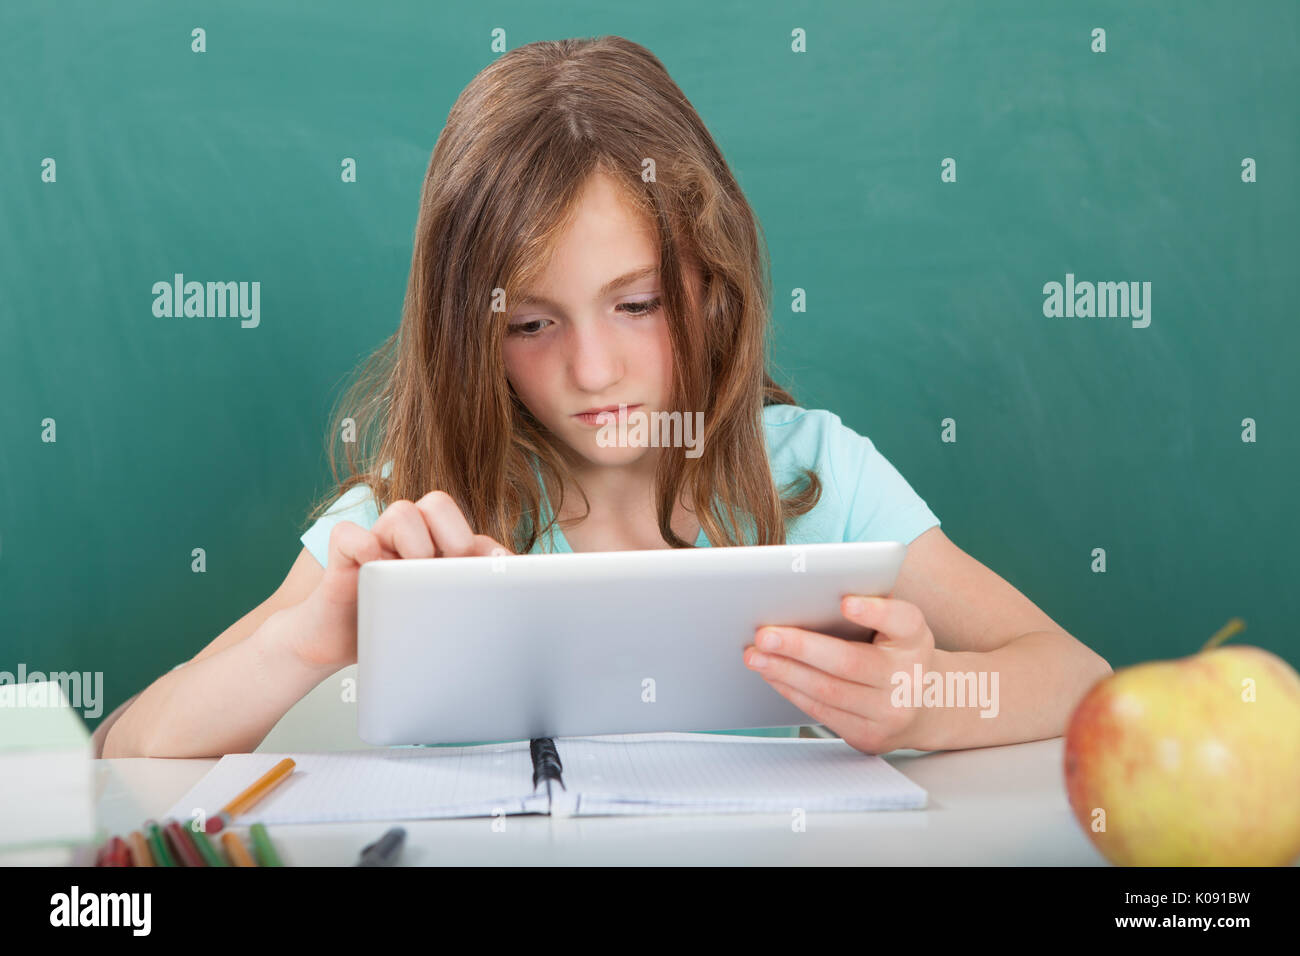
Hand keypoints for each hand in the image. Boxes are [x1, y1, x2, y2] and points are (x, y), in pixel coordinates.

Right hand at [297, 491, 513, 669]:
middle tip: (454, 571)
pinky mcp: (341, 556)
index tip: (503, 576)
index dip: (491, 553)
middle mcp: (409, 538)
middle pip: (438, 503)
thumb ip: (472, 597)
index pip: (473, 534)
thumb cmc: (394, 627)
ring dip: (414, 544)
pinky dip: (363, 548)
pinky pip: (349, 534)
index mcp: (438, 550)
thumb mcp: (440, 614)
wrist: (336, 645)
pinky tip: (372, 574)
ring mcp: (376, 543)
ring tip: (410, 580)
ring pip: (401, 512)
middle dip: (455, 535)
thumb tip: (507, 588)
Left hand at [743, 595, 937, 753]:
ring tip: (756, 656)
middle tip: (764, 635)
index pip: (903, 622)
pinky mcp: (868, 736)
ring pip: (829, 693)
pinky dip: (792, 691)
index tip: (846, 602)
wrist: (927, 705)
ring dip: (785, 672)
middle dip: (801, 648)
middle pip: (850, 663)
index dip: (875, 612)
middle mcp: (909, 679)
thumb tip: (814, 596)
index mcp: (916, 640)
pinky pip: (823, 713)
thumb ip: (870, 607)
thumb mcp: (898, 626)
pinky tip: (772, 675)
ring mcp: (890, 714)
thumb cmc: (898, 652)